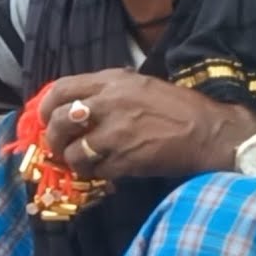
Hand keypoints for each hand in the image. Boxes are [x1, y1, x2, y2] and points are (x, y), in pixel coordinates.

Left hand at [37, 68, 255, 179]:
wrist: (210, 132)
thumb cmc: (178, 108)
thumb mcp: (140, 86)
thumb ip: (108, 92)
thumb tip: (75, 106)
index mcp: (112, 82)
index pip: (61, 89)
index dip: (45, 107)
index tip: (45, 119)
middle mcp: (110, 103)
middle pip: (59, 122)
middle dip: (53, 139)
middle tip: (58, 148)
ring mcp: (116, 132)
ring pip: (72, 151)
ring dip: (73, 161)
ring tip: (83, 163)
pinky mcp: (125, 158)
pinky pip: (94, 170)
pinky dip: (95, 173)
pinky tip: (105, 171)